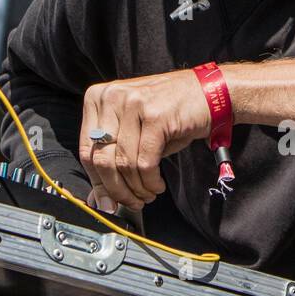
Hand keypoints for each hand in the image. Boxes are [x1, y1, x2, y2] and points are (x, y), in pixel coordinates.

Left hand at [79, 70, 212, 210]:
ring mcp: (133, 104)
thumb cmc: (169, 111)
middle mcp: (112, 97)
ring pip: (124, 164)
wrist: (208, 92)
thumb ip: (113, 157)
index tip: (106, 202)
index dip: (96, 182)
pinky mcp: (155, 116)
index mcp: (98, 97)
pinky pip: (145, 163)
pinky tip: (157, 185)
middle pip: (102, 159)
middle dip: (116, 190)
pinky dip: (151, 182)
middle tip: (130, 203)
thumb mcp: (134, 128)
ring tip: (148, 194)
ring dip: (137, 189)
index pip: (86, 149)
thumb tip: (98, 197)